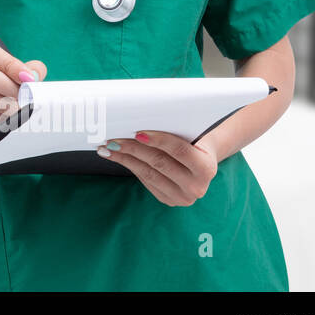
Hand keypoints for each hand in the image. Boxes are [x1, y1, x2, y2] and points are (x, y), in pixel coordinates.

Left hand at [96, 130, 219, 205]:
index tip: (138, 132)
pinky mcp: (168, 200)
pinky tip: (117, 157)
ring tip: (108, 148)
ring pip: (148, 173)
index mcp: (207, 167)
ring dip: (125, 159)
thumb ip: (176, 128)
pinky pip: (145, 180)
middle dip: (134, 149)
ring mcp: (182, 197)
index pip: (180, 151)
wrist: (202, 161)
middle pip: (159, 163)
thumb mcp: (192, 134)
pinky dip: (130, 166)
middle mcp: (196, 186)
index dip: (159, 140)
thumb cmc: (194, 141)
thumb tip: (141, 115)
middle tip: (113, 139)